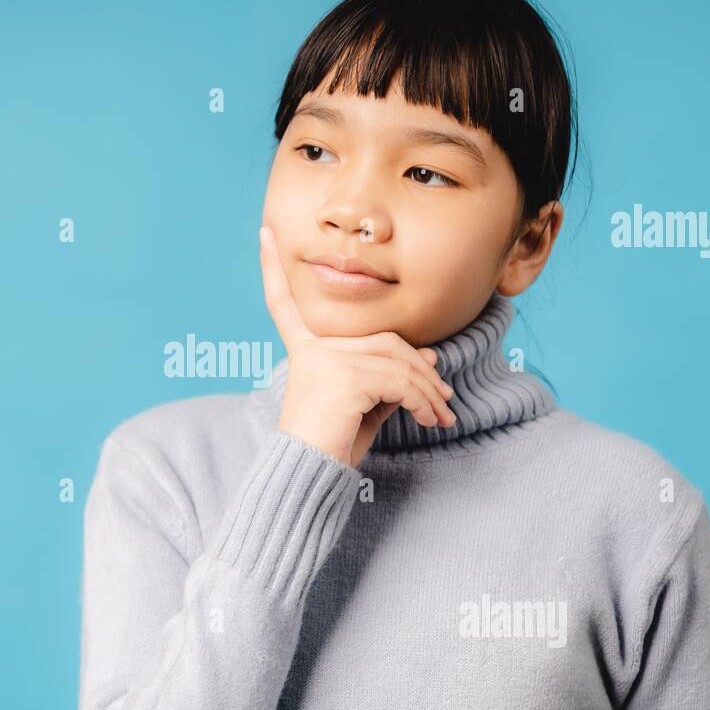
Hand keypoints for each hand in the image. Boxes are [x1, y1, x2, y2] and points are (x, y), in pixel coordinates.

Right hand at [259, 225, 457, 467]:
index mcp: (306, 351)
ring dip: (429, 391)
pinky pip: (401, 381)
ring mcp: (327, 360)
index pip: (284, 304)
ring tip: (442, 416)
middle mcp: (313, 350)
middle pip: (384, 339)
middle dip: (421, 367)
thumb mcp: (363, 406)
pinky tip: (429, 420)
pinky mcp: (345, 377)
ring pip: (399, 361)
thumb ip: (389, 376)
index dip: (272, 268)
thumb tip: (432, 355)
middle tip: (444, 397)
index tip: (266, 232)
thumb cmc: (332, 445)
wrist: (309, 476)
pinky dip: (423, 401)